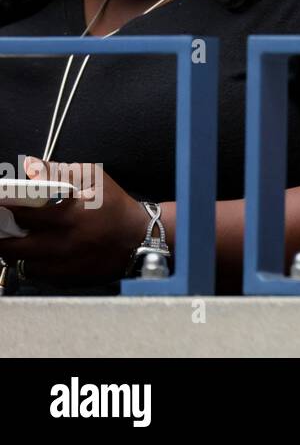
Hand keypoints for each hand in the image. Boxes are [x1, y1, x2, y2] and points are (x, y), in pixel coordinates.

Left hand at [6, 158, 149, 284]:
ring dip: (15, 252)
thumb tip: (30, 166)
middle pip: (13, 247)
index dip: (5, 208)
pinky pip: (38, 275)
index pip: (23, 214)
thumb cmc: (115, 205)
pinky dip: (32, 264)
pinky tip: (37, 252)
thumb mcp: (94, 179)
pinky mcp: (67, 279)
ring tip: (17, 239)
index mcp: (69, 217)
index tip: (0, 204)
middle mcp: (63, 245)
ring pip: (22, 264)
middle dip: (2, 235)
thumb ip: (59, 172)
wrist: (140, 237)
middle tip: (2, 225)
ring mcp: (64, 265)